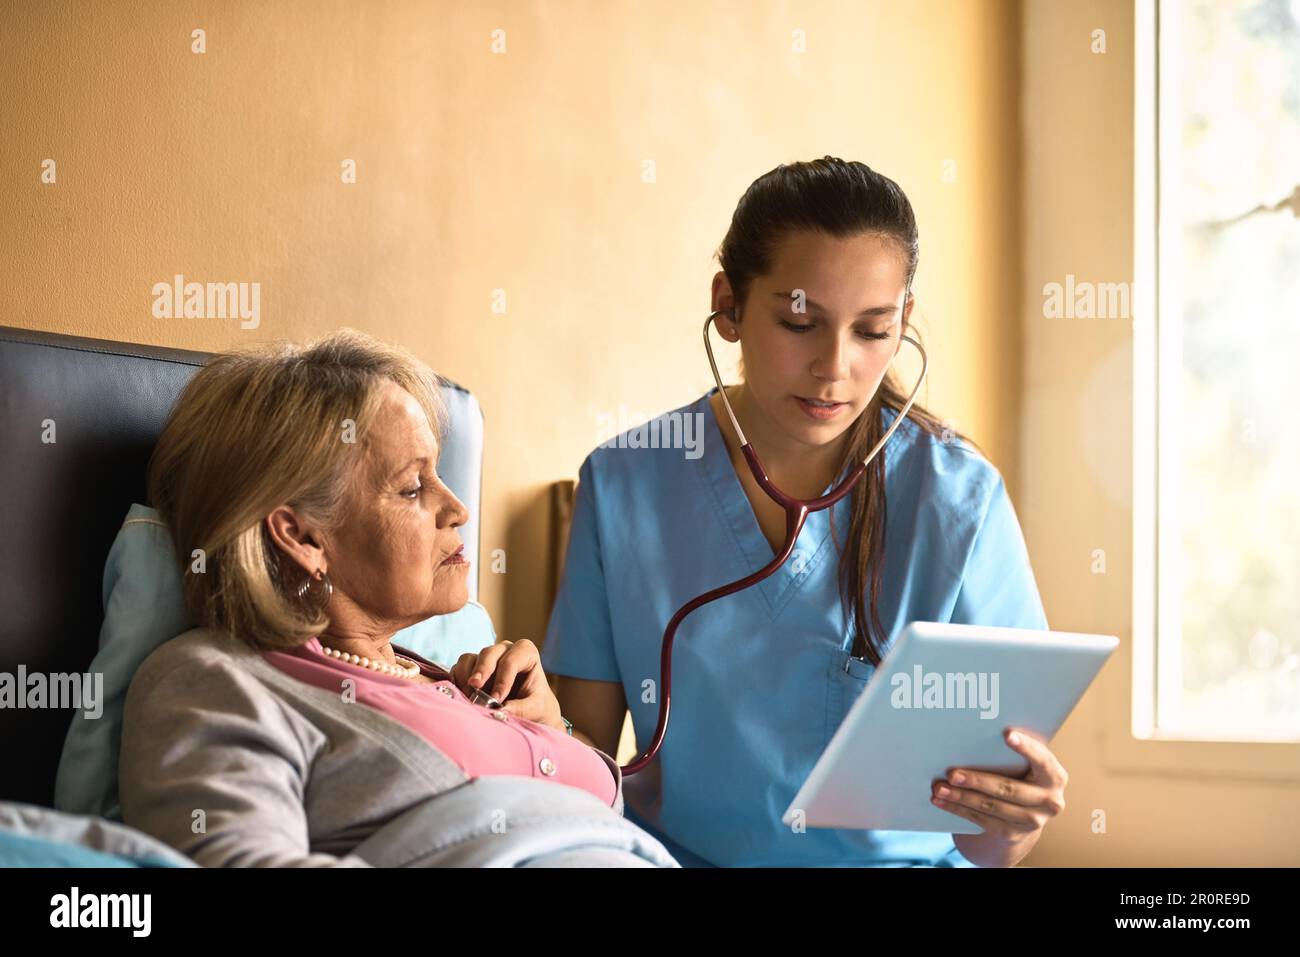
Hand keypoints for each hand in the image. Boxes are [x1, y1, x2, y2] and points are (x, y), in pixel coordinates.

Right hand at [450, 639, 564, 731]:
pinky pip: (458, 668)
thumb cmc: (537, 706)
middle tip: (476, 688)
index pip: (512, 660)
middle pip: (488, 653)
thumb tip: (501, 711)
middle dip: (482, 671)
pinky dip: (457, 681)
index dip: (503, 679)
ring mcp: (486, 659)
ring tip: (469, 697)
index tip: (497, 698)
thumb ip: (522, 709)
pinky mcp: (471, 669)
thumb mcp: (537, 708)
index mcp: (526, 654)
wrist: (530, 713)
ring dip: (467, 677)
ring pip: (470, 659)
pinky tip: (462, 697)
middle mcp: (504, 651)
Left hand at [930, 727, 1067, 866]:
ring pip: (991, 807)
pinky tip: (941, 800)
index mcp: (1055, 776)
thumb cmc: (1021, 773)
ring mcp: (1032, 821)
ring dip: (961, 797)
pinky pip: (982, 820)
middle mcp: (1049, 801)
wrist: (1027, 811)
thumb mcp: (1027, 762)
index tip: (1007, 734)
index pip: (1042, 760)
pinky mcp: (1013, 834)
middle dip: (977, 781)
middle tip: (952, 773)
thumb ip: (1016, 749)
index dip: (1026, 748)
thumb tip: (978, 726)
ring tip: (939, 787)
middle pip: (1009, 789)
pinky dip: (959, 809)